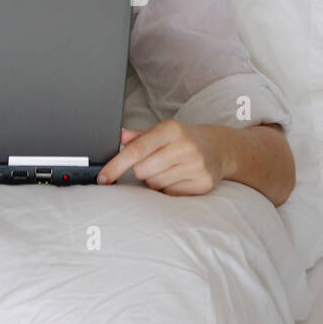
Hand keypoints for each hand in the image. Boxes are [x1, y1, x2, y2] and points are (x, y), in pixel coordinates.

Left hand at [97, 121, 227, 195]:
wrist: (219, 148)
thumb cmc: (184, 139)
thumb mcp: (162, 131)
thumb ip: (139, 136)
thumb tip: (119, 135)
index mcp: (171, 129)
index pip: (137, 150)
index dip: (116, 165)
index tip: (103, 177)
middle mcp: (185, 146)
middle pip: (143, 170)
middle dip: (141, 171)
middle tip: (153, 163)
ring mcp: (196, 165)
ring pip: (155, 184)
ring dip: (154, 180)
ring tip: (168, 169)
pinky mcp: (202, 183)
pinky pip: (170, 193)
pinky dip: (168, 188)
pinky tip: (178, 177)